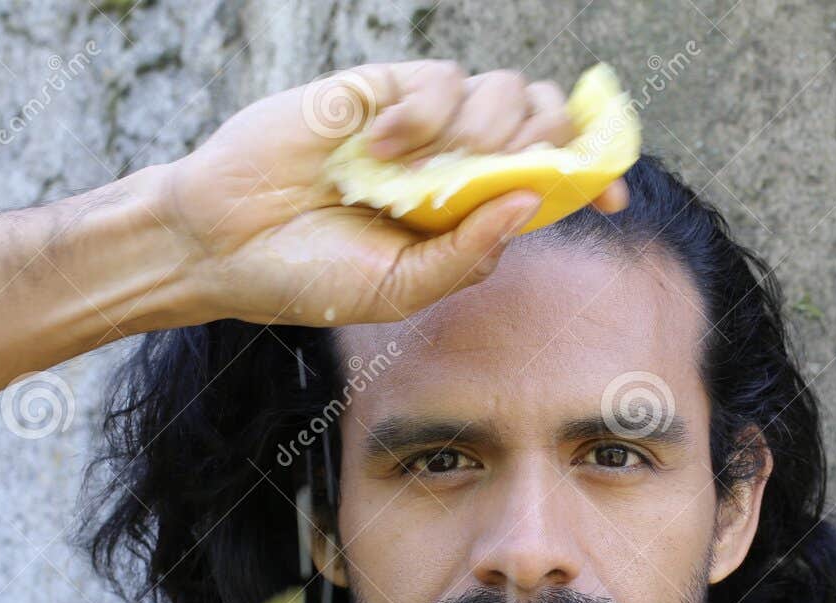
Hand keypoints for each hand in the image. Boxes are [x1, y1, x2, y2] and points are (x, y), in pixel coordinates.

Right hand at [154, 60, 628, 325]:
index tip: (613, 195)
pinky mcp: (384, 89)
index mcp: (471, 215)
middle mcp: (457, 164)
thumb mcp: (398, 290)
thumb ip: (465, 256)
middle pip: (543, 124)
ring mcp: (423, 124)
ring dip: (484, 131)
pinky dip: (423, 116)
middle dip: (542, 146)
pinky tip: (379, 152)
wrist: (222, 243)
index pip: (552, 180)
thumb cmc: (307, 277)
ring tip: (423, 178)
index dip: (592, 175)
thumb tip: (529, 202)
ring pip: (505, 92)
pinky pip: (442, 79)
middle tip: (496, 176)